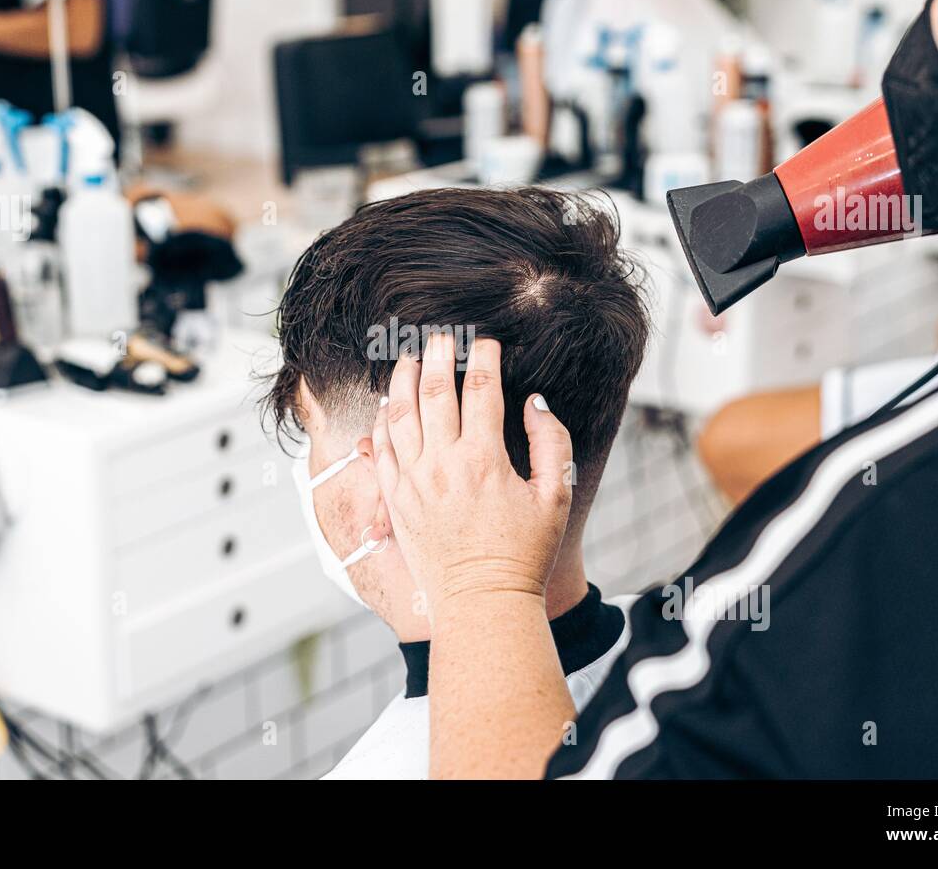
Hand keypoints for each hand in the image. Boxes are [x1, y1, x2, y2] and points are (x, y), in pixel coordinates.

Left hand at [368, 335, 573, 613]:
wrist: (481, 602)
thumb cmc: (523, 553)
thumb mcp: (555, 496)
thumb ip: (550, 442)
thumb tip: (535, 403)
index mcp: (484, 459)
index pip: (481, 389)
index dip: (484, 358)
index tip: (487, 342)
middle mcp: (443, 464)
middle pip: (434, 390)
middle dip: (438, 354)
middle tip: (441, 335)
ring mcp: (413, 481)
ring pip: (400, 413)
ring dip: (403, 378)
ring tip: (408, 356)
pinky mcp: (396, 499)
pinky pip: (382, 447)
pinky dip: (383, 419)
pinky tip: (389, 403)